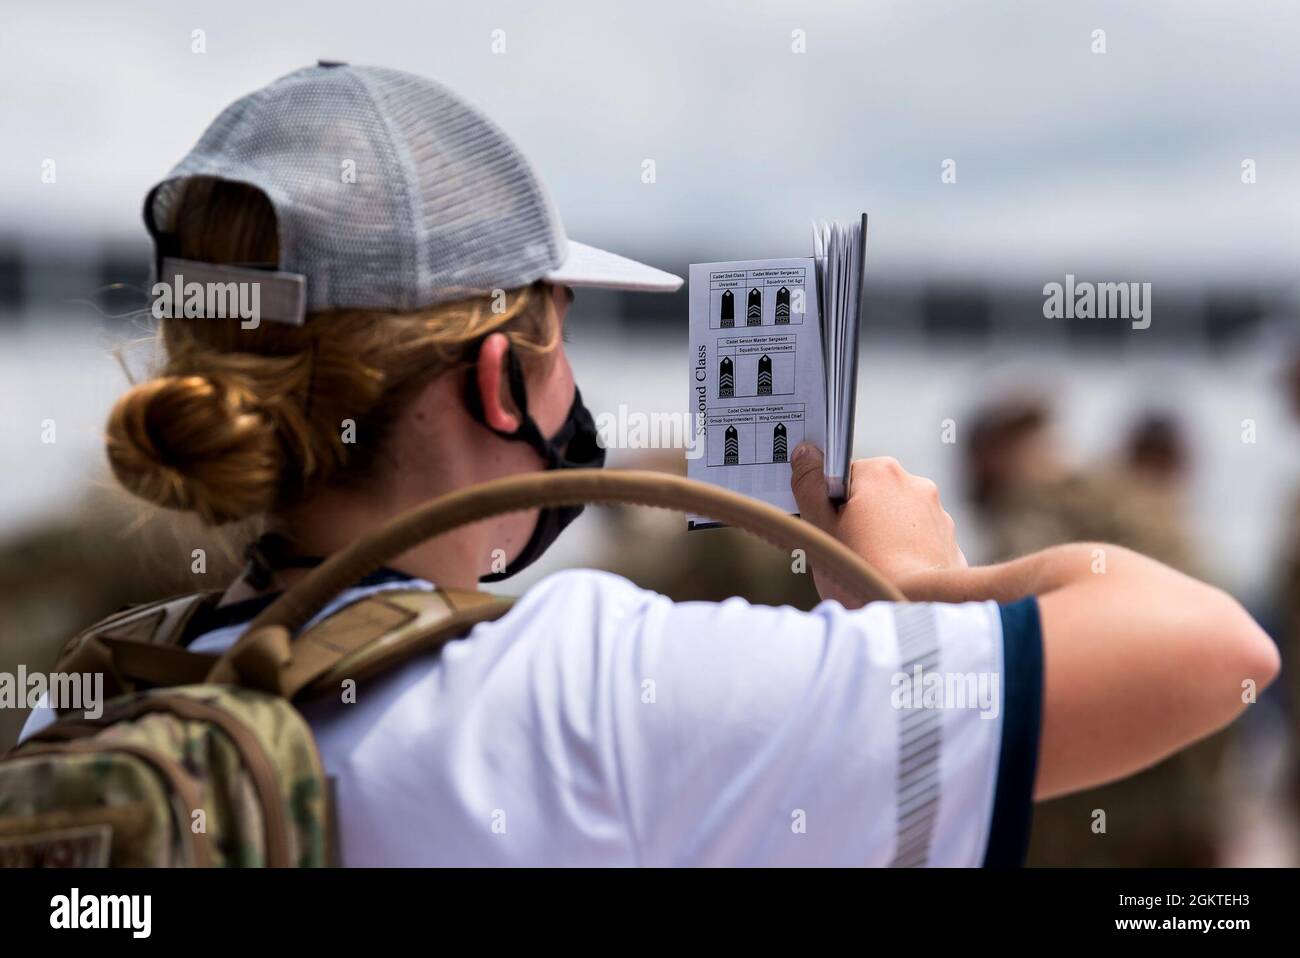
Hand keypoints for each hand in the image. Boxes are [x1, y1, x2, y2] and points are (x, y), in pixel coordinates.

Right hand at [790, 443, 965, 603]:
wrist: (915, 608)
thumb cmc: (864, 569)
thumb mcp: (821, 526)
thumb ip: (809, 485)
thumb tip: (805, 454)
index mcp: (881, 472)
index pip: (842, 476)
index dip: (829, 504)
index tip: (829, 528)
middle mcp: (914, 483)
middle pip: (870, 495)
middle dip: (857, 518)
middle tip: (846, 549)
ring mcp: (936, 511)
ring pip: (894, 517)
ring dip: (881, 535)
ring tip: (871, 566)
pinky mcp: (948, 539)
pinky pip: (916, 539)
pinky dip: (904, 552)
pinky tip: (892, 573)